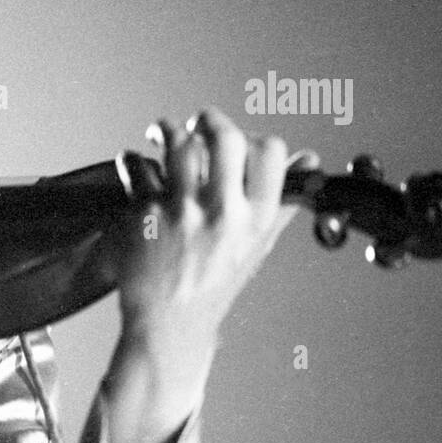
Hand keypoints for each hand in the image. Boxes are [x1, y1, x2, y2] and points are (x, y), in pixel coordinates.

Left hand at [113, 106, 313, 354]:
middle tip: (198, 122)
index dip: (254, 138)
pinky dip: (132, 159)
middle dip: (209, 119)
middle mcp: (223, 213)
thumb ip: (282, 202)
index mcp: (256, 218)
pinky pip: (137, 166)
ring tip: (163, 132)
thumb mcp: (256, 246)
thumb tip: (309, 161)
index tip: (238, 140)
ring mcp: (182, 212)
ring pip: (178, 144)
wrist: (170, 323)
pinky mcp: (145, 214)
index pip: (270, 152)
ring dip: (167, 129)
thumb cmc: (213, 284)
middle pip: (225, 137)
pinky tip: (134, 162)